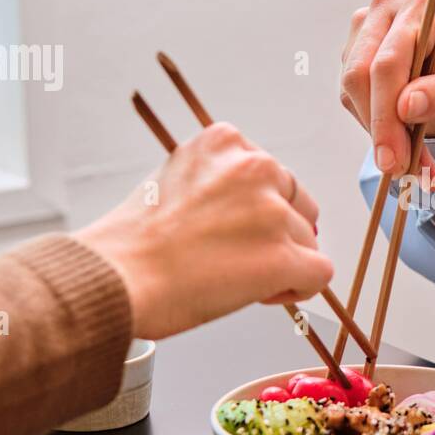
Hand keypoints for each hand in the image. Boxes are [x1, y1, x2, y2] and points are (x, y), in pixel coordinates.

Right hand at [76, 123, 332, 339]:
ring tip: (233, 279)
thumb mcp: (175, 178)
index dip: (256, 210)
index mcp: (225, 141)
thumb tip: (253, 210)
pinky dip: (299, 288)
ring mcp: (272, 212)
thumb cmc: (134, 243)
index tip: (225, 230)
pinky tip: (261, 294)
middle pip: (298, 205)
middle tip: (233, 259)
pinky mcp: (282, 255)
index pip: (270, 175)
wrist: (115, 278)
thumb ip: (220, 182)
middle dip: (277, 234)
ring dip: (281, 265)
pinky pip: (319, 273)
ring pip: (307, 242)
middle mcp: (255, 166)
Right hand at [339, 0, 434, 177]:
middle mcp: (383, 12)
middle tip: (400, 173)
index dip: (386, 116)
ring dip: (379, 135)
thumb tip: (407, 108)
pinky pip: (355, 99)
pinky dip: (377, 129)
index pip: (388, 64)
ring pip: (353, 91)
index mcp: (417, 8)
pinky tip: (402, 145)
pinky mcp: (354, 56)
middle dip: (379, 131)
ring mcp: (364, 33)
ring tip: (414, 167)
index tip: (394, 161)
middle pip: (360, 76)